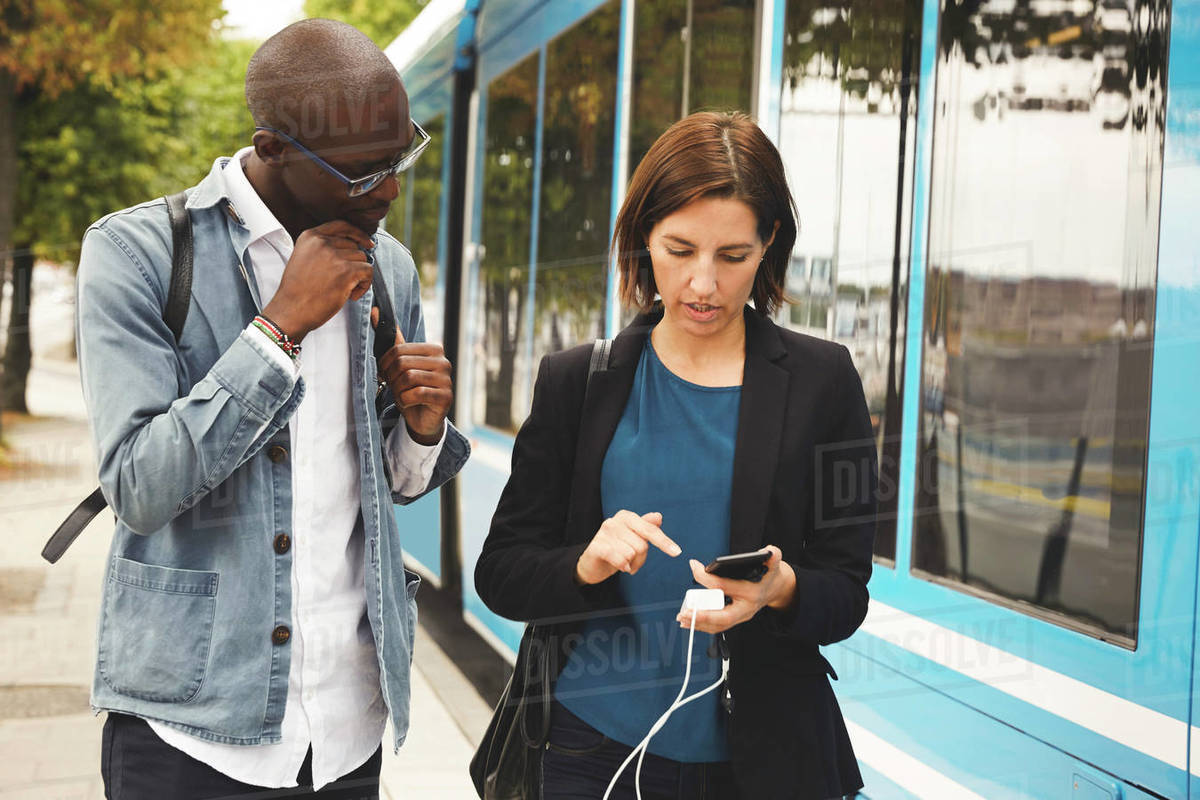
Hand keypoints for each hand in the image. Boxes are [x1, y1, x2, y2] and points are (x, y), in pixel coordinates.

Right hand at [261, 220, 375, 341]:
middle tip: (342, 281)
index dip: (358, 234)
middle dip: (353, 264)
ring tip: (344, 289)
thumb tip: (353, 246)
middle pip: (354, 246)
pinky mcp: (346, 272)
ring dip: (359, 276)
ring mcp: (334, 256)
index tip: (367, 243)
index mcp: (310, 236)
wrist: (291, 310)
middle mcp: (322, 243)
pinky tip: (352, 295)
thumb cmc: (298, 290)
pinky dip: (365, 285)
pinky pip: (368, 271)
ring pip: (363, 259)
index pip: (342, 225)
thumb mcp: (303, 257)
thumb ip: (322, 248)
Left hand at [373, 308, 452, 444]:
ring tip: (401, 394)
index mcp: (434, 349)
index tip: (385, 374)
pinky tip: (409, 403)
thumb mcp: (402, 362)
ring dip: (398, 390)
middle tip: (393, 387)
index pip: (399, 349)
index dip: (385, 364)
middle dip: (391, 378)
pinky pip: (415, 394)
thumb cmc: (412, 387)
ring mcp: (447, 380)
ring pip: (408, 378)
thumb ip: (392, 339)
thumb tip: (374, 312)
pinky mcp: (445, 397)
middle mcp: (444, 362)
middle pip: (402, 363)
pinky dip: (405, 401)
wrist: (423, 417)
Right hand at [575, 510, 681, 584]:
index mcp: (626, 517)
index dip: (664, 542)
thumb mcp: (633, 537)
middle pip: (642, 545)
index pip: (650, 529)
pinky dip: (623, 566)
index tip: (677, 552)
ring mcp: (604, 533)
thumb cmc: (616, 548)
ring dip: (631, 564)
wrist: (592, 562)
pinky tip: (620, 567)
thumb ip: (646, 526)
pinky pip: (620, 558)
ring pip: (632, 554)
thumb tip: (658, 516)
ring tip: (623, 563)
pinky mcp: (597, 546)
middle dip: (640, 559)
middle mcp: (615, 521)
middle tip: (632, 562)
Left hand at [674, 545, 796, 633]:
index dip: (707, 577)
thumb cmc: (769, 574)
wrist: (775, 589)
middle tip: (685, 612)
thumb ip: (773, 555)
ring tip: (682, 618)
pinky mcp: (735, 619)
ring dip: (699, 623)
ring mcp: (741, 616)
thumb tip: (768, 551)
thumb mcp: (773, 563)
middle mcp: (746, 608)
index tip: (694, 566)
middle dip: (703, 615)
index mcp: (752, 593)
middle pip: (723, 616)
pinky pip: (718, 626)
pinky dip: (703, 625)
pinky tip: (689, 622)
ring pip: (719, 625)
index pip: (725, 586)